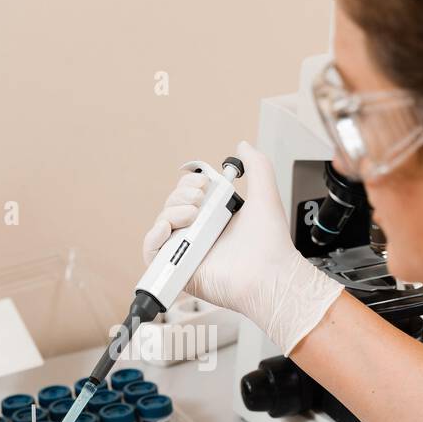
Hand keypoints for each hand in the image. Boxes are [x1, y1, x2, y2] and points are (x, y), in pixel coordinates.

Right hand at [142, 140, 343, 354]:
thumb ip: (257, 166)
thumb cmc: (270, 243)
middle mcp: (199, 234)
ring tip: (192, 216)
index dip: (189, 184)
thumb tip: (243, 146)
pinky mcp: (179, 271)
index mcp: (215, 217)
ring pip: (161, 225)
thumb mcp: (265, 194)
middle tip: (200, 201)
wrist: (269, 275)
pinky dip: (153, 238)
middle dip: (180, 196)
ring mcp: (188, 253)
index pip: (187, 194)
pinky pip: (152, 253)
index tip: (204, 184)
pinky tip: (166, 229)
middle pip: (171, 206)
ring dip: (170, 213)